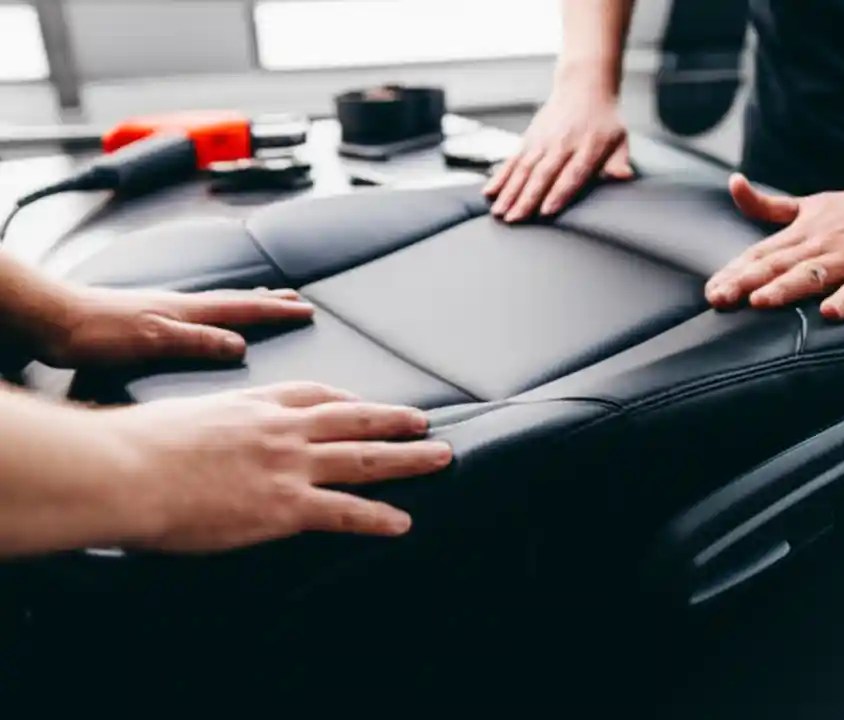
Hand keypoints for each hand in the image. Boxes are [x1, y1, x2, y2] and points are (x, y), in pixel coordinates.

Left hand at [38, 286, 313, 367]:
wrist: (51, 320)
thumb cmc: (95, 333)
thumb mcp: (152, 341)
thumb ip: (197, 341)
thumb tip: (239, 345)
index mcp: (187, 311)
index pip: (244, 309)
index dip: (277, 311)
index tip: (306, 310)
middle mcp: (181, 306)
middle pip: (237, 301)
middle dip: (271, 302)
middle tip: (298, 300)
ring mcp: (166, 311)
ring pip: (220, 306)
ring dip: (248, 304)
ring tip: (267, 302)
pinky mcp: (150, 320)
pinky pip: (201, 315)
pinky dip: (221, 315)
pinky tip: (213, 322)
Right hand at [100, 382, 452, 552]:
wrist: (125, 470)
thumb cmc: (136, 447)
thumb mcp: (180, 417)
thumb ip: (206, 424)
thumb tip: (199, 436)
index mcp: (255, 405)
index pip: (315, 394)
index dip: (347, 398)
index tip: (364, 401)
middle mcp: (282, 429)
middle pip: (355, 418)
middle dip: (395, 419)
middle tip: (425, 422)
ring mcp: (289, 466)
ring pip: (365, 458)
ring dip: (408, 458)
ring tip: (440, 457)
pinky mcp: (286, 506)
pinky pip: (346, 512)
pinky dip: (378, 517)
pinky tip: (402, 522)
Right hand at [483, 84, 633, 222]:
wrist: (583, 86)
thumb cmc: (604, 121)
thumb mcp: (620, 139)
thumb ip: (619, 162)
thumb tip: (625, 176)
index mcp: (588, 147)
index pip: (572, 174)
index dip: (558, 193)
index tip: (546, 211)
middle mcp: (562, 144)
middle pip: (543, 174)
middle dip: (527, 198)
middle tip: (515, 219)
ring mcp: (543, 140)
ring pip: (524, 169)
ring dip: (510, 192)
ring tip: (500, 212)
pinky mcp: (529, 138)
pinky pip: (513, 159)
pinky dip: (500, 176)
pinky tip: (489, 192)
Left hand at [705, 174, 843, 320]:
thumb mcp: (806, 205)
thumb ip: (767, 205)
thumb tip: (734, 182)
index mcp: (799, 235)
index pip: (760, 255)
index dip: (734, 272)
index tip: (711, 290)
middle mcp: (819, 246)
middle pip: (778, 266)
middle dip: (747, 282)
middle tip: (720, 298)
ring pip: (812, 276)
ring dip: (786, 288)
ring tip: (761, 301)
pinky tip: (830, 313)